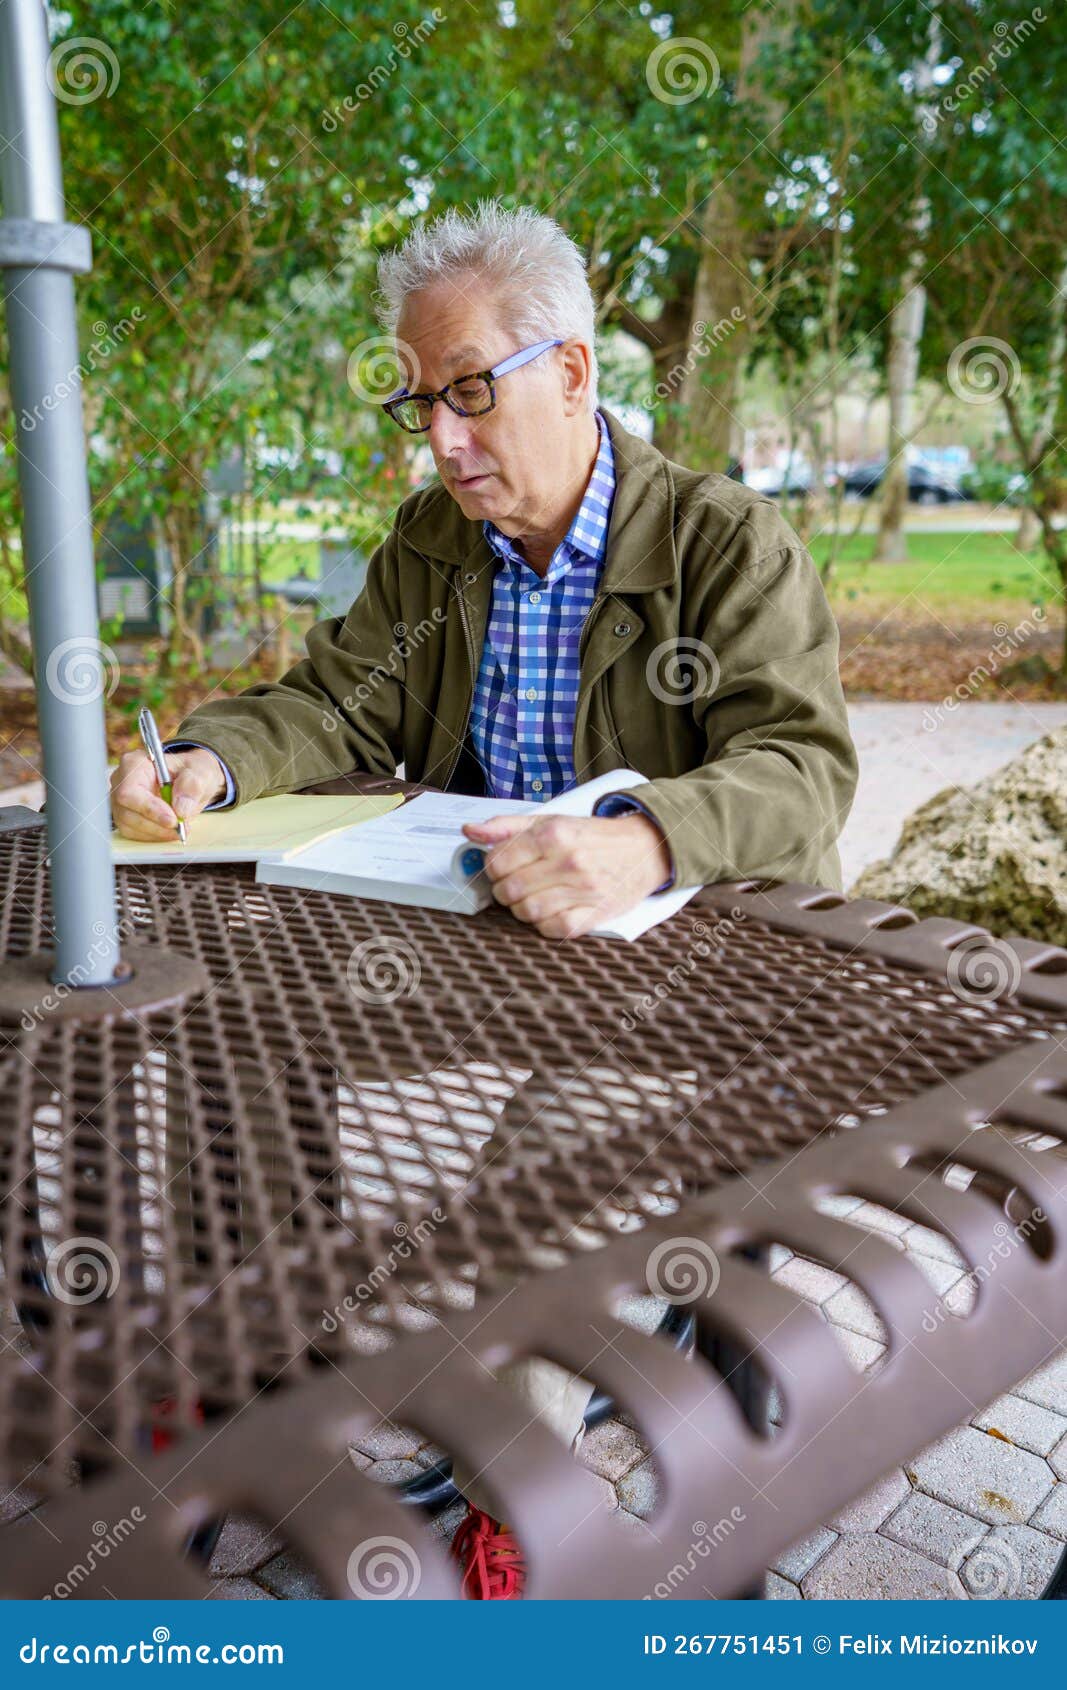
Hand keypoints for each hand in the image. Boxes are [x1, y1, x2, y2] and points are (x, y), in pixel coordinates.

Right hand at [109, 747, 226, 840]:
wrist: (192, 780)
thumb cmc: (191, 771)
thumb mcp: (200, 771)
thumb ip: (192, 785)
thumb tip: (181, 809)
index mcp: (134, 763)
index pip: (129, 791)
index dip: (149, 808)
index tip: (172, 819)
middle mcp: (121, 781)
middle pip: (126, 812)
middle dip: (156, 825)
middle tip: (181, 827)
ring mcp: (120, 800)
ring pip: (128, 825)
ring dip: (157, 832)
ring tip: (180, 827)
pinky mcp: (125, 816)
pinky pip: (133, 833)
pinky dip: (154, 835)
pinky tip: (169, 829)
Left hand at [462, 811, 672, 938]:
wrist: (645, 849)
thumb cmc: (593, 837)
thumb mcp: (551, 821)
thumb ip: (507, 826)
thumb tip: (470, 831)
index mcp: (554, 834)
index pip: (498, 861)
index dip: (492, 867)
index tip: (501, 867)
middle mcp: (568, 861)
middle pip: (510, 889)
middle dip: (504, 890)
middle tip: (513, 885)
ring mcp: (583, 890)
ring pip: (527, 912)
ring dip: (521, 909)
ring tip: (530, 897)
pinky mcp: (594, 914)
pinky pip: (553, 928)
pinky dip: (543, 924)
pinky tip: (549, 911)